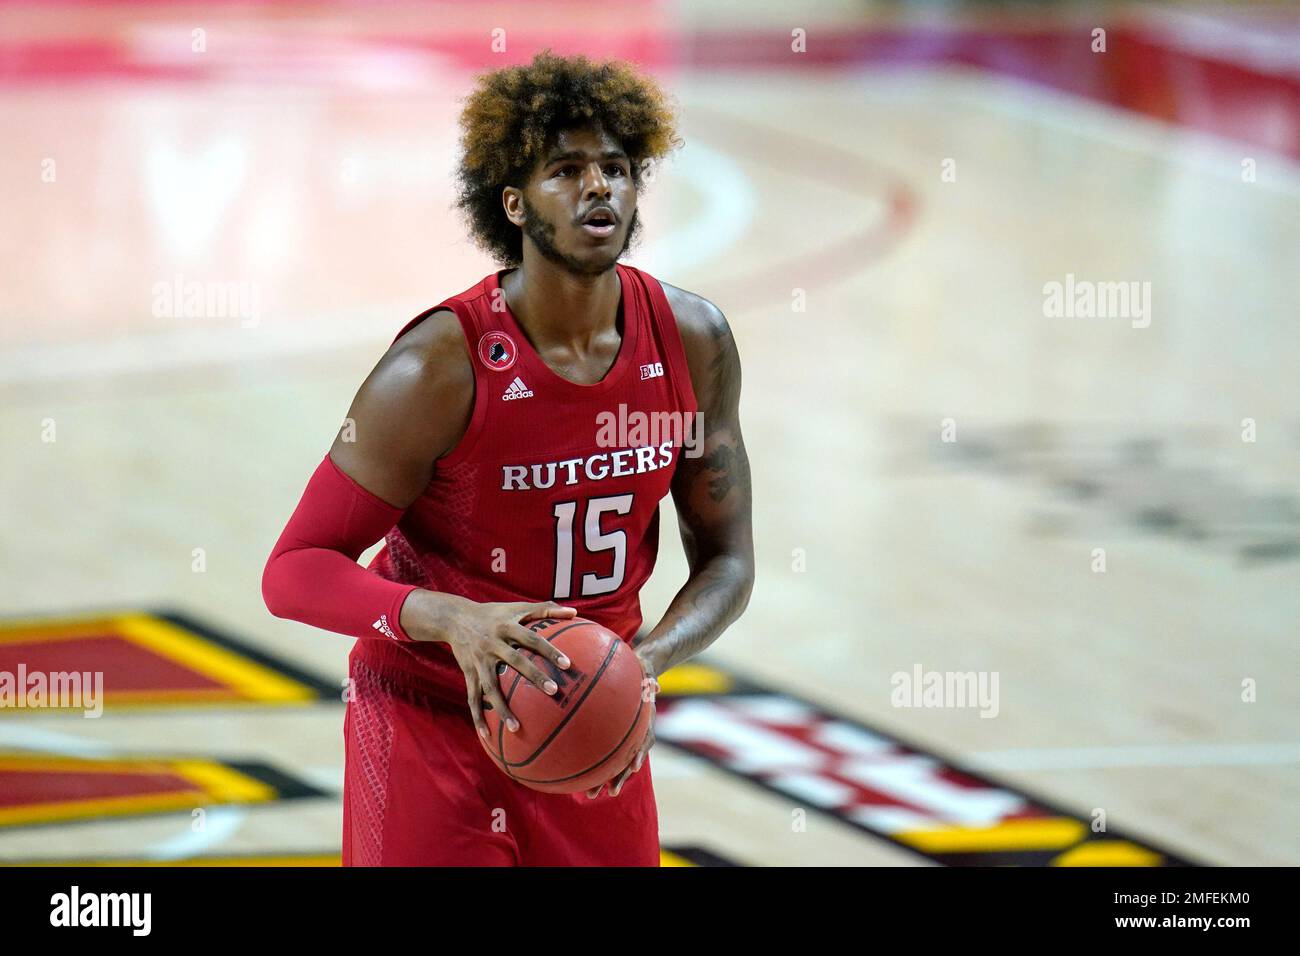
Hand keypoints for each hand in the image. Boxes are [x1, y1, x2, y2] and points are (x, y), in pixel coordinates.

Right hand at [401, 591, 574, 740]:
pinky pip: (473, 699)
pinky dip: (478, 718)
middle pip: (515, 661)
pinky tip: (487, 736)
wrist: (454, 617)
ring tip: (516, 729)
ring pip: (490, 687)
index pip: (531, 638)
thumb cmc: (493, 613)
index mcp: (506, 627)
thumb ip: (545, 609)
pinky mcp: (468, 673)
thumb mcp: (517, 606)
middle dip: (533, 676)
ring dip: (502, 709)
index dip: (549, 650)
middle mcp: (492, 644)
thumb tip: (575, 611)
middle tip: (554, 691)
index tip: (567, 664)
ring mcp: (479, 661)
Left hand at [586, 667, 658, 798]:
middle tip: (609, 793)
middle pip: (629, 761)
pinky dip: (594, 768)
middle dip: (619, 778)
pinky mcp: (615, 739)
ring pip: (616, 764)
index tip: (634, 768)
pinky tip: (577, 778)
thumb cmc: (642, 671)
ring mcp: (626, 740)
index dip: (639, 755)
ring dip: (605, 780)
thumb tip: (656, 686)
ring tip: (590, 795)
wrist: (641, 675)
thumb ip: (650, 679)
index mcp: (646, 723)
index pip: (644, 742)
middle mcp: (637, 736)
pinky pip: (605, 755)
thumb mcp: (647, 672)